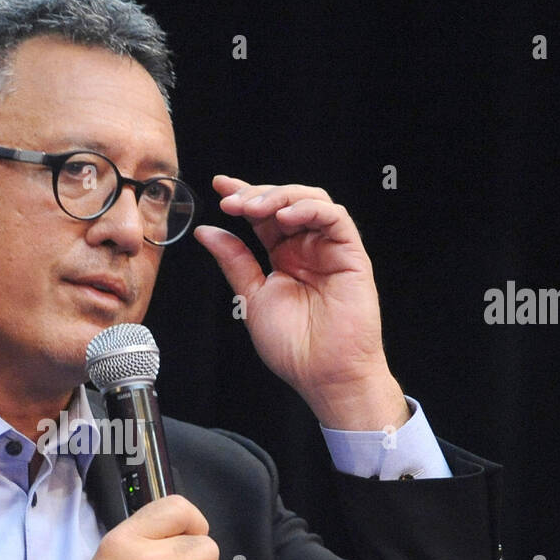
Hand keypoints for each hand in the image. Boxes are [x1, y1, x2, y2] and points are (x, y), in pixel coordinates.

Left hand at [193, 175, 407, 430]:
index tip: (219, 185)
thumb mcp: (251, 296)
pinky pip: (335, 218)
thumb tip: (208, 232)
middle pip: (285, 201)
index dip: (245, 194)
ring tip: (253, 208)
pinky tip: (284, 217)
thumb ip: (234, 261)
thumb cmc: (293, 347)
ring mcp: (330, 249)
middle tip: (232, 203)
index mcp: (285, 257)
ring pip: (311, 200)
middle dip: (257, 195)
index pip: (264, 216)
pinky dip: (309, 210)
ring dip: (279, 197)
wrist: (322, 374)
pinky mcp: (351, 254)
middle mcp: (308, 248)